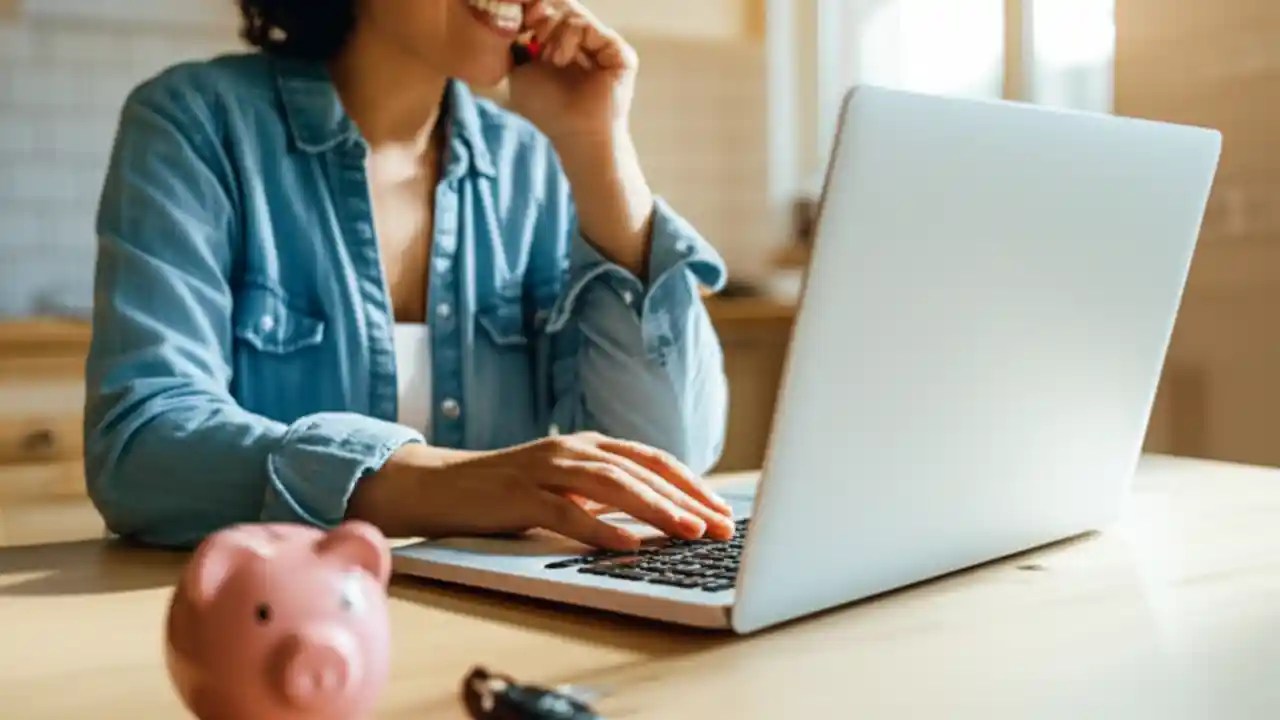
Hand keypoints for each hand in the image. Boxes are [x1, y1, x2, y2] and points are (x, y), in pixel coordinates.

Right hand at [348, 432, 734, 550]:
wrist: (440, 486)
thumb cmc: (509, 493)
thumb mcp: (565, 487)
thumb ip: (606, 495)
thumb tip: (662, 517)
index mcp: (589, 445)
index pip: (653, 461)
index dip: (692, 484)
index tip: (722, 511)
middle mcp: (573, 449)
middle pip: (641, 472)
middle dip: (686, 500)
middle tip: (720, 527)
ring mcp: (545, 469)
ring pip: (612, 484)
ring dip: (655, 509)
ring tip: (687, 531)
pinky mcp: (519, 494)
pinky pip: (566, 511)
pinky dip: (599, 527)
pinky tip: (626, 543)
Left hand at [505, 0, 653, 277]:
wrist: (575, 134)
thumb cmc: (547, 109)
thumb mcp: (520, 70)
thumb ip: (516, 43)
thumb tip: (512, 16)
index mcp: (564, 44)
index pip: (549, 10)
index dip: (532, 11)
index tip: (519, 24)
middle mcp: (586, 41)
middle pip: (560, 7)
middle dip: (540, 18)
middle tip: (533, 38)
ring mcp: (603, 45)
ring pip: (573, 13)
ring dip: (554, 33)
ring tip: (551, 59)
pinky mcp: (618, 51)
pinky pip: (588, 26)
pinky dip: (569, 38)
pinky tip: (562, 60)